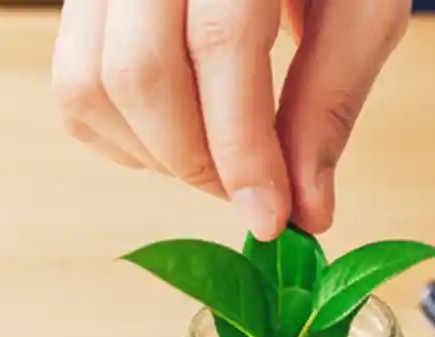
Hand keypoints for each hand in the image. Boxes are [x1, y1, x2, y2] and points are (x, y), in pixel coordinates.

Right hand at [51, 0, 410, 239]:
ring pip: (88, 85)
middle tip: (252, 195)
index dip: (243, 148)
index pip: (221, 45)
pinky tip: (179, 136)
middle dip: (197, 163)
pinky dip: (121, 137)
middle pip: (138, 73)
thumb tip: (306, 211)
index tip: (272, 217)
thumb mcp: (362, 9)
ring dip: (154, 157)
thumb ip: (330, 102)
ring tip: (218, 162)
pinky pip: (72, 86)